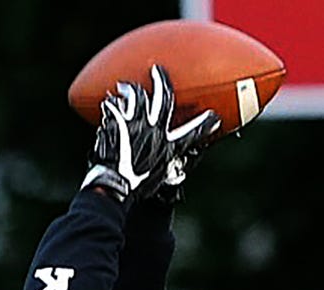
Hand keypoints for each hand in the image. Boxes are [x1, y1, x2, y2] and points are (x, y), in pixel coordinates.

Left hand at [81, 65, 219, 203]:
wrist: (115, 184)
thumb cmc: (136, 185)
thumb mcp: (159, 176)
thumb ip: (166, 166)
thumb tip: (171, 169)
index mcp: (168, 145)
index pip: (192, 132)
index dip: (205, 124)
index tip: (214, 117)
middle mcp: (154, 130)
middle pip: (162, 98)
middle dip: (162, 81)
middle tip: (157, 70)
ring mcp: (134, 123)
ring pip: (136, 96)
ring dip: (131, 88)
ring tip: (125, 86)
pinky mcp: (115, 122)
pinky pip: (114, 106)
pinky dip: (112, 103)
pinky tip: (109, 102)